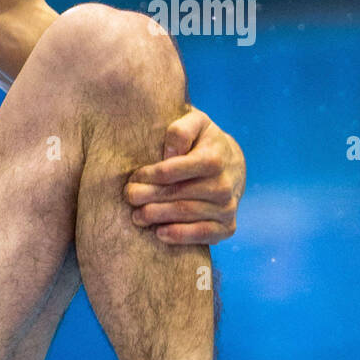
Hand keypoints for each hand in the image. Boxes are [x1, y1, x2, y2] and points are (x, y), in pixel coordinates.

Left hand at [124, 109, 244, 244]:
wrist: (230, 164)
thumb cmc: (202, 142)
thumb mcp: (195, 124)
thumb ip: (181, 130)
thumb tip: (169, 153)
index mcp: (214, 159)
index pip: (176, 170)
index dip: (151, 175)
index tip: (135, 177)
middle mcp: (224, 185)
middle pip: (179, 194)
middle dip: (148, 197)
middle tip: (129, 197)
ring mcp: (227, 207)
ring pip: (187, 214)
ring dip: (158, 217)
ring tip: (136, 216)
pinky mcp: (227, 227)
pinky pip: (204, 235)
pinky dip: (181, 236)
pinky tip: (159, 234)